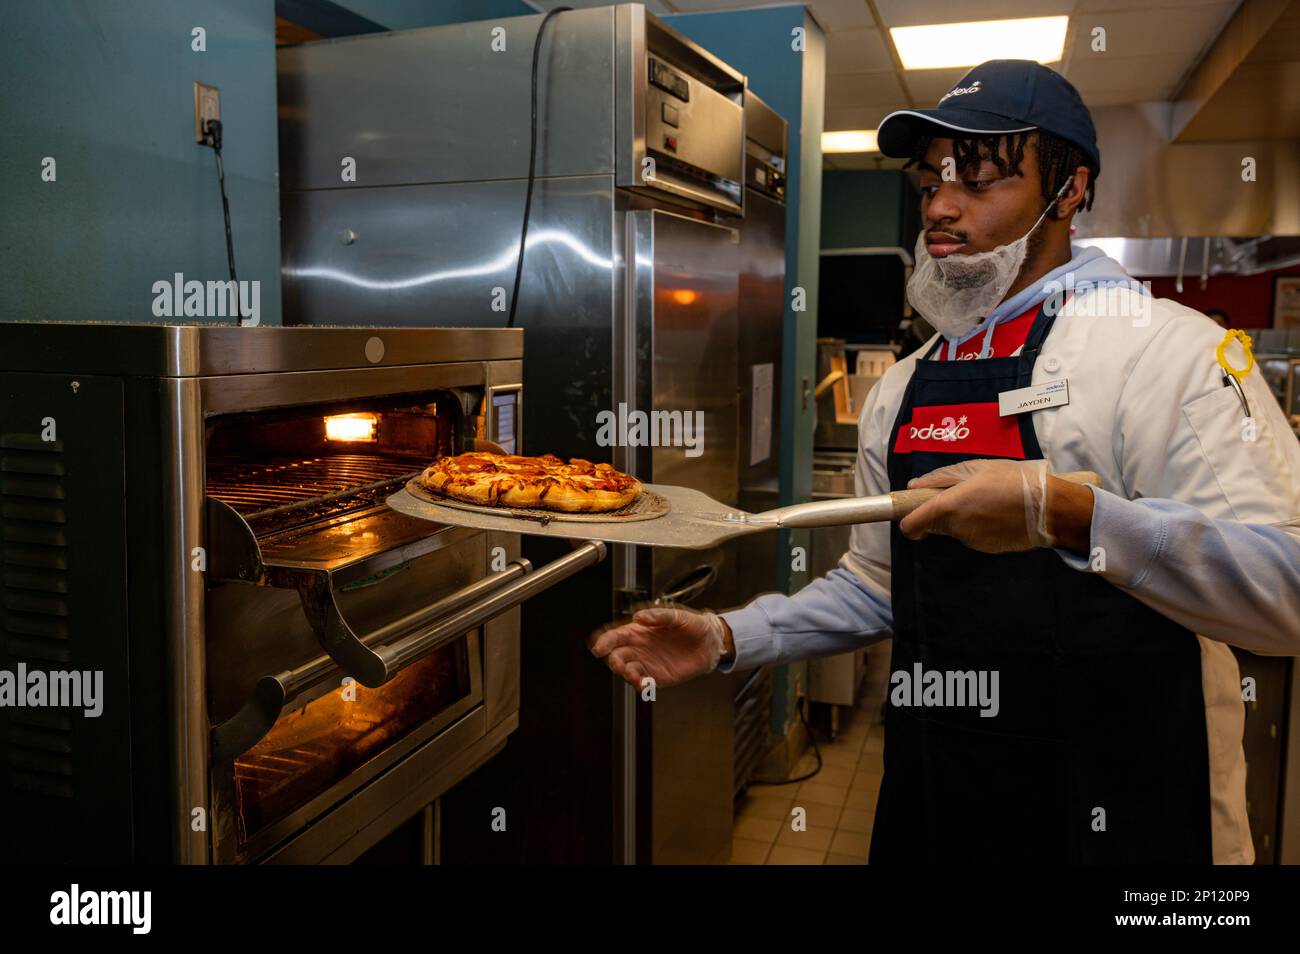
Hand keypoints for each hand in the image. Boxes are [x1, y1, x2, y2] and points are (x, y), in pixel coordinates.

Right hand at [588, 607, 729, 688]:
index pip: (616, 637)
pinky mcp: (658, 677)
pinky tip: (645, 685)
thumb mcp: (677, 616)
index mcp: (640, 631)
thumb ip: (658, 616)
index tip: (599, 648)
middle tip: (618, 664)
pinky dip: (641, 686)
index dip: (605, 642)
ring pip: (628, 671)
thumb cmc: (692, 625)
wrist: (711, 643)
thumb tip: (639, 617)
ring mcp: (648, 663)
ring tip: (634, 677)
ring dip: (627, 675)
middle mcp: (640, 648)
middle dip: (614, 661)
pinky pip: (643, 683)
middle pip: (618, 656)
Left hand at [898, 459, 1093, 554]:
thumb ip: (940, 479)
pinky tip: (999, 513)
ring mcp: (972, 541)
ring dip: (963, 518)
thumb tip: (913, 486)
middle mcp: (956, 528)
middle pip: (935, 524)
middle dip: (941, 512)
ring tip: (989, 500)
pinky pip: (973, 536)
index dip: (906, 521)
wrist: (1051, 508)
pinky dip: (979, 526)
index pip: (912, 525)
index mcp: (950, 506)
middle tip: (965, 494)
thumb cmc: (1013, 480)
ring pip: (955, 530)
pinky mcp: (987, 549)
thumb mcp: (977, 468)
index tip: (911, 512)